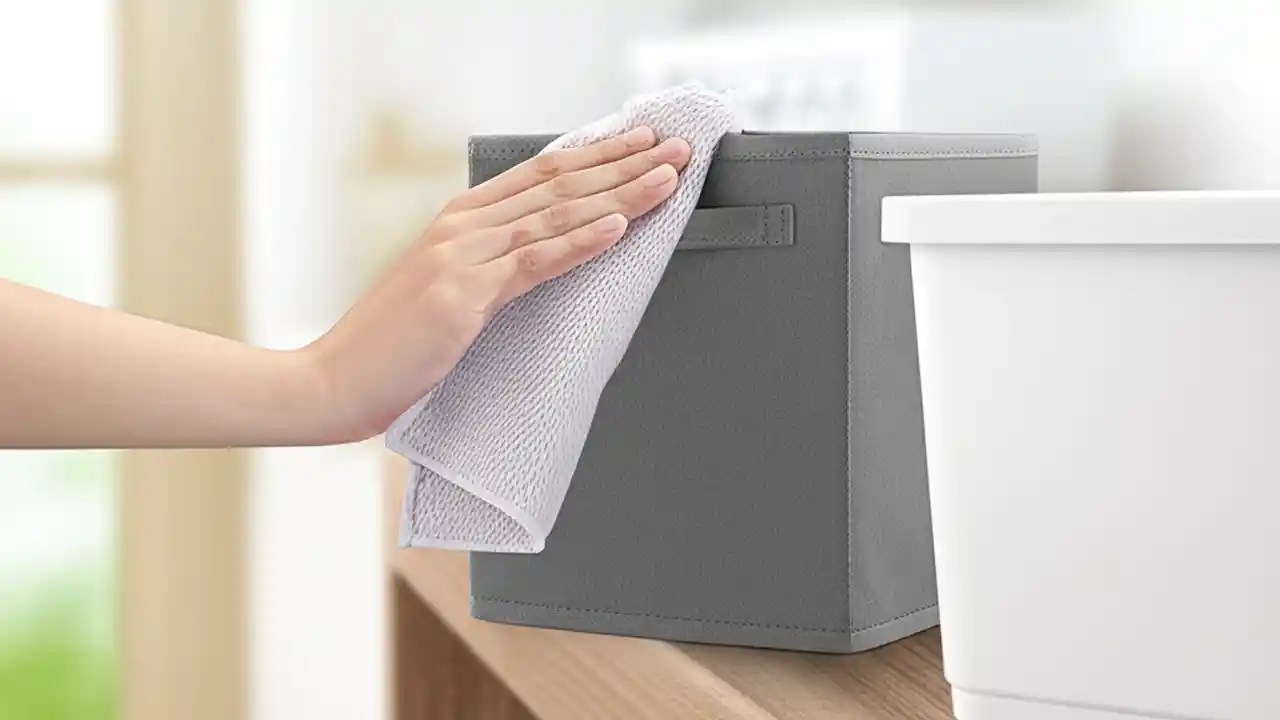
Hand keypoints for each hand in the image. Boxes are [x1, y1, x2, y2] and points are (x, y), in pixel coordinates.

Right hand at [302, 127, 691, 442]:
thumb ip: (489, 263)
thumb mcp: (445, 288)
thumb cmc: (391, 344)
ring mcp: (461, 257)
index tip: (642, 143)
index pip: (542, 174)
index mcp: (459, 219)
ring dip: (620, 194)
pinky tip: (618, 225)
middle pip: (559, 184)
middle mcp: (462, 226)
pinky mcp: (463, 297)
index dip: (597, 154)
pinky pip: (533, 263)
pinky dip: (580, 242)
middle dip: (624, 164)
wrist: (335, 380)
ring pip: (556, 215)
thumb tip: (542, 254)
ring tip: (666, 179)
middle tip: (675, 150)